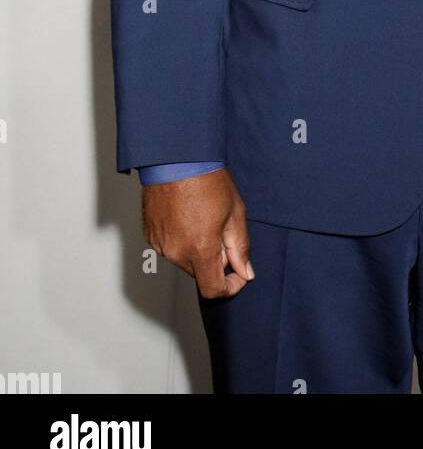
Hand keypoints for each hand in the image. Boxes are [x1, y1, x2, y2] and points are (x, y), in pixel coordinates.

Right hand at [142, 167, 252, 298]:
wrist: (176, 159)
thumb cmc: (206, 180)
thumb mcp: (234, 212)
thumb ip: (240, 247)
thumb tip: (245, 271)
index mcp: (200, 249)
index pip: (213, 290)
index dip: (230, 287)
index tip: (238, 274)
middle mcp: (176, 252)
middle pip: (200, 273)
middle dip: (215, 260)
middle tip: (221, 229)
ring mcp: (160, 245)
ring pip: (185, 261)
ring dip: (197, 250)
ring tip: (202, 218)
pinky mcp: (150, 236)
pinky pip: (171, 248)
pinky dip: (182, 241)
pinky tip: (187, 216)